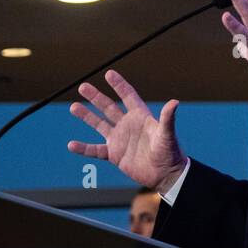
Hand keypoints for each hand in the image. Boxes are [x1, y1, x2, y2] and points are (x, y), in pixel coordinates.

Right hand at [67, 69, 185, 191]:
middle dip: (96, 97)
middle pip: (109, 107)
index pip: (128, 96)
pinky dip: (83, 148)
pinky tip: (71, 145)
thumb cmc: (170, 151)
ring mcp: (120, 139)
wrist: (165, 174)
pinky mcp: (114, 154)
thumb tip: (175, 102)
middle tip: (82, 86)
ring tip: (74, 106)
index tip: (109, 73)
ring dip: (87, 116)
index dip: (119, 85)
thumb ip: (167, 118)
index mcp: (141, 116)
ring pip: (99, 124)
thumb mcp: (167, 134)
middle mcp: (128, 125)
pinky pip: (95, 150)